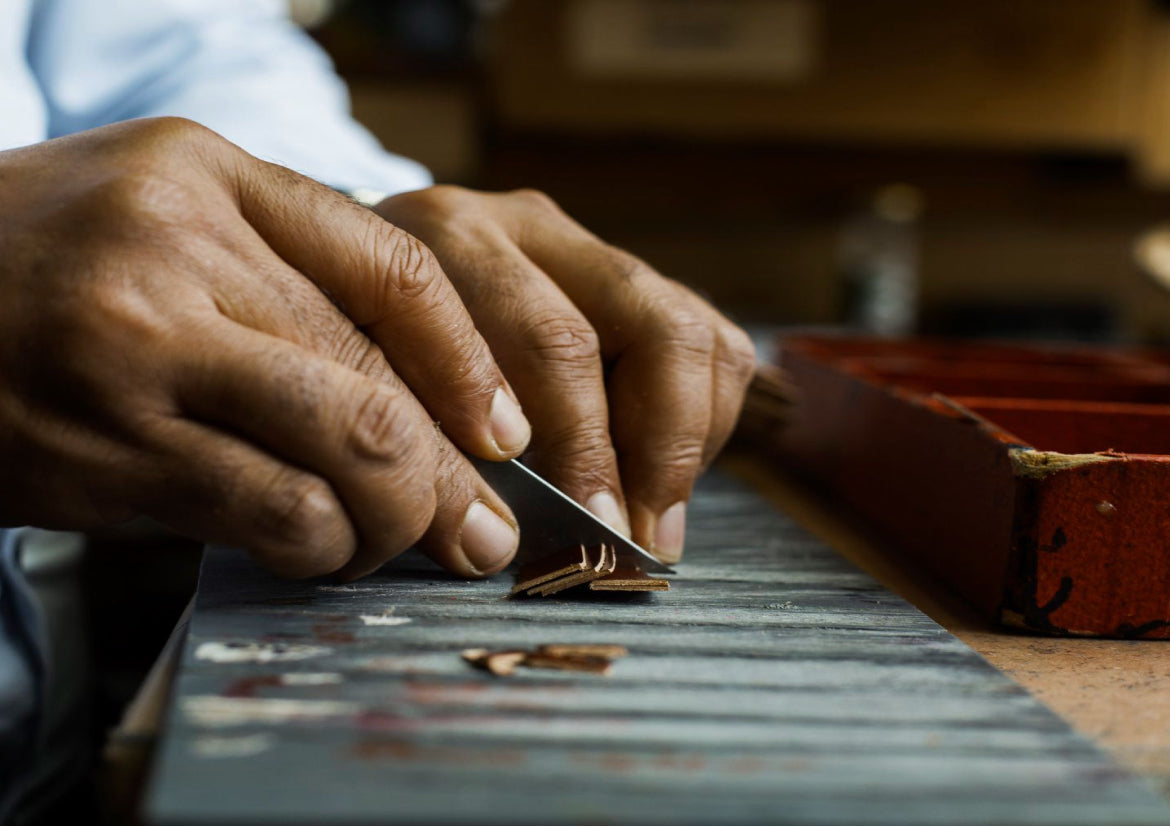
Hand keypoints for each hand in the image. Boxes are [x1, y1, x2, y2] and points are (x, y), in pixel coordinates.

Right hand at [0, 118, 530, 579]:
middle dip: (453, 478)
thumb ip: (292, 274)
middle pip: (378, 379)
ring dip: (392, 523)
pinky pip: (265, 512)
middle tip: (484, 531)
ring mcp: (137, 352)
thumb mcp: (171, 213)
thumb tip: (436, 397)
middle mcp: (178, 253)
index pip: (394, 270)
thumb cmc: (53, 259)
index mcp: (212, 176)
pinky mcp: (104, 450)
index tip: (507, 433)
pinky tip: (316, 550)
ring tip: (398, 543)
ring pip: (339, 452)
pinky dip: (317, 547)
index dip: (473, 365)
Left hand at [376, 186, 755, 562]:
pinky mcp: (633, 274)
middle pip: (649, 330)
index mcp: (450, 241)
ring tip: (658, 518)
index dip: (585, 444)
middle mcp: (528, 226)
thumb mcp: (372, 379)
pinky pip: (711, 343)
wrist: (361, 274)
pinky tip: (664, 470)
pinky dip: (704, 419)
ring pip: (691, 333)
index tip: (594, 526)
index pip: (553, 343)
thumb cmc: (364, 348)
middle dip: (653, 450)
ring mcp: (585, 244)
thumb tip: (508, 534)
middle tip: (635, 535)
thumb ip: (435, 436)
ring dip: (688, 441)